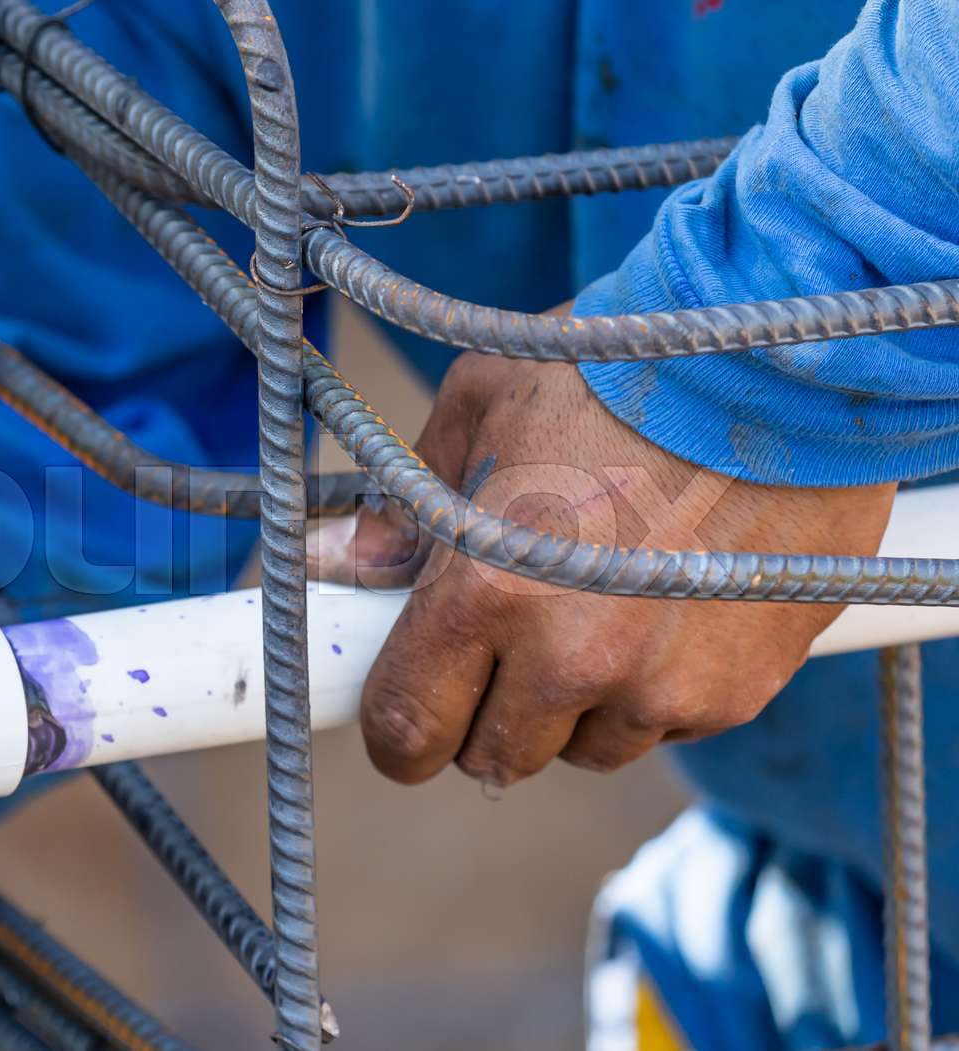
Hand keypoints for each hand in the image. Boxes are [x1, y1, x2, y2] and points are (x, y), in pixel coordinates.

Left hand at [311, 350, 895, 787]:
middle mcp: (571, 656)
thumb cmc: (617, 367)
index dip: (394, 736)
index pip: (408, 726)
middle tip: (503, 643)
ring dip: (571, 707)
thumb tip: (339, 565)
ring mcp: (660, 685)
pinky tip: (664, 608)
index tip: (400, 722)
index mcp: (489, 588)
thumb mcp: (482, 405)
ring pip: (580, 750)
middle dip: (482, 713)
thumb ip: (402, 504)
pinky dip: (649, 691)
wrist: (782, 362)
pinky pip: (660, 726)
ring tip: (596, 608)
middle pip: (490, 758)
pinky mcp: (734, 695)